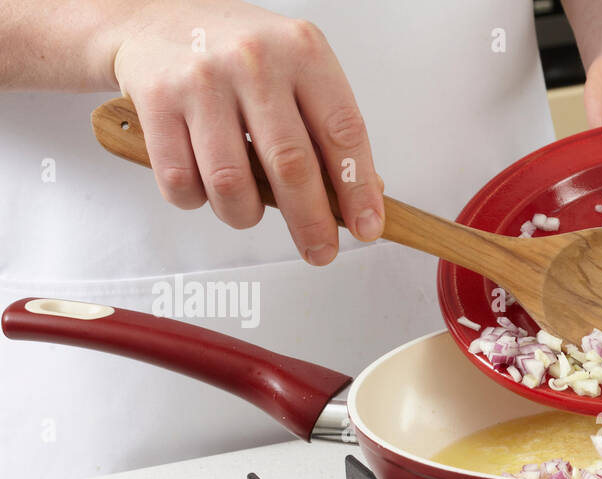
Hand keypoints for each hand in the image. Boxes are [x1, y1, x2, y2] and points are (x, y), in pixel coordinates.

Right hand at [111, 0, 382, 264]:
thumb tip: (360, 198)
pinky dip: (197, 200)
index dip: (358, 190)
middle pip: (291, 166)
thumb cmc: (240, 53)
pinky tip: (205, 185)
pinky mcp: (156, 101)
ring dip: (245, 215)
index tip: (366, 227)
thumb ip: (327, 127)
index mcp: (302, 51)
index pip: (343, 133)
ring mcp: (201, 81)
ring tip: (249, 211)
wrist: (156, 14)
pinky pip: (181, 182)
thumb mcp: (298, 68)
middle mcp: (254, 61)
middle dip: (311, 223)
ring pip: (231, 184)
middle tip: (321, 252)